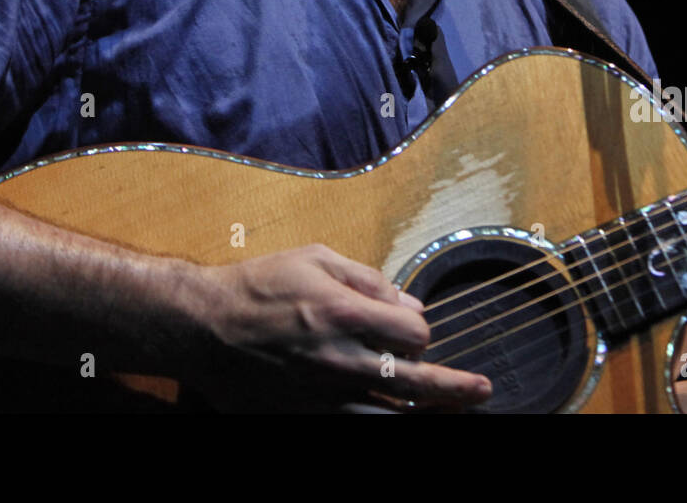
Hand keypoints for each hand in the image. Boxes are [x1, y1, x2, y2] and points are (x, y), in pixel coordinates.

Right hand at [184, 243, 492, 411]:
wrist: (204, 326)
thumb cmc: (260, 285)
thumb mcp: (316, 259)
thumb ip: (369, 280)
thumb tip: (410, 304)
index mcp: (344, 314)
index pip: (414, 333)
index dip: (420, 328)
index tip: (410, 324)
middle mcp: (339, 360)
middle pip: (415, 383)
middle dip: (456, 388)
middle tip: (483, 390)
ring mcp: (322, 397)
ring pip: (389, 416)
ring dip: (425, 414)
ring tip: (452, 411)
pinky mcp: (304, 418)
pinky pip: (355, 428)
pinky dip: (380, 421)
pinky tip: (397, 416)